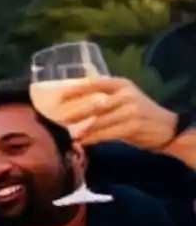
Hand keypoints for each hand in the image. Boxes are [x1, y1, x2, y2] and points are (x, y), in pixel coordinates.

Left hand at [59, 77, 179, 149]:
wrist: (167, 128)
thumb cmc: (141, 113)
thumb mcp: (125, 99)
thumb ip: (105, 99)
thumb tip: (74, 105)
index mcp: (122, 84)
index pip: (95, 83)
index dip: (76, 90)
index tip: (59, 97)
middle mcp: (126, 95)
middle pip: (94, 105)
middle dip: (75, 114)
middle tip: (59, 121)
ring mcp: (130, 110)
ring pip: (98, 121)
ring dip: (82, 130)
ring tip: (69, 136)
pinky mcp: (132, 126)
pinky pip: (106, 134)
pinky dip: (92, 139)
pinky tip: (83, 142)